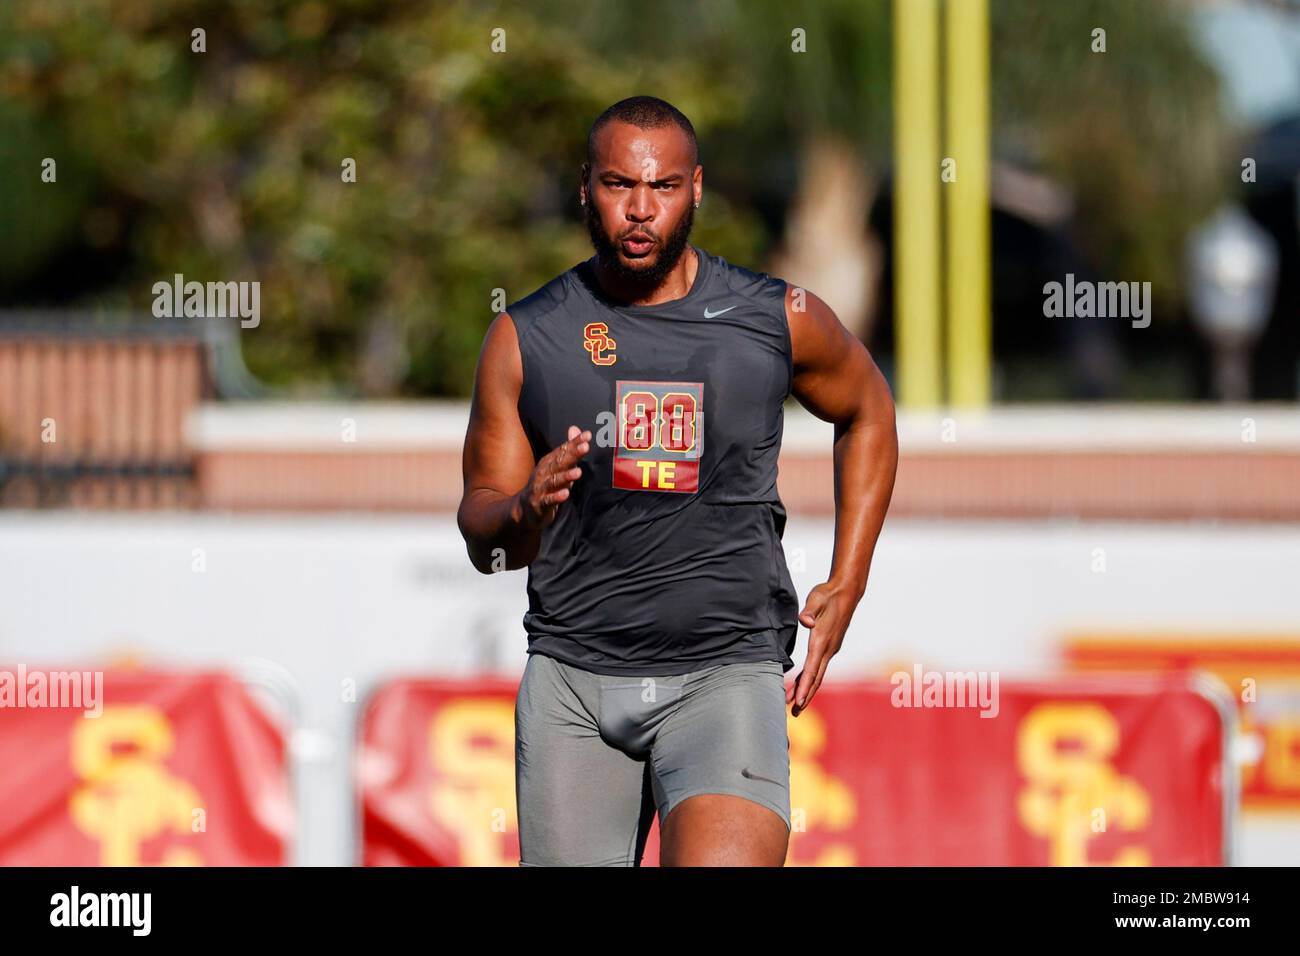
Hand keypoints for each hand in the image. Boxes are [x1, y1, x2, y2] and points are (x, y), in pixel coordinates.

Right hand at [517, 426, 591, 530]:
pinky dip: (556, 497)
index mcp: (549, 463)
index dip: (574, 443)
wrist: (524, 510)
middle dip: (572, 455)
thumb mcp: (557, 467)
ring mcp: (540, 488)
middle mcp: (543, 473)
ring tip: (578, 472)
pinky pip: (549, 500)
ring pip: (554, 481)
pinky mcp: (539, 503)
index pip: (563, 450)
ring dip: (566, 476)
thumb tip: (575, 429)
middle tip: (585, 447)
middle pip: (559, 462)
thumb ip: (568, 451)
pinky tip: (565, 494)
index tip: (587, 435)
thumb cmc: (545, 486)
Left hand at [787, 580, 858, 715]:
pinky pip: (818, 667)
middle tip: (793, 713)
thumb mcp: (816, 598)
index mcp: (822, 640)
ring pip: (817, 675)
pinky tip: (801, 684)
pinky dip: (810, 678)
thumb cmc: (828, 594)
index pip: (812, 668)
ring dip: (806, 690)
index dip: (804, 686)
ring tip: (794, 705)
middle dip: (804, 696)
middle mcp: (828, 649)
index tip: (797, 702)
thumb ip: (809, 611)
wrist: (846, 592)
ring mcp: (830, 649)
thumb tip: (806, 622)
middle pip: (815, 678)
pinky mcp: (829, 647)